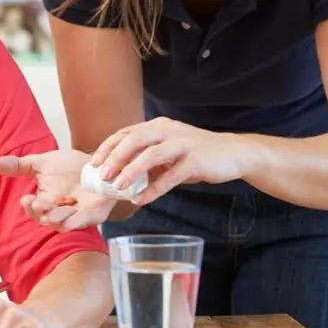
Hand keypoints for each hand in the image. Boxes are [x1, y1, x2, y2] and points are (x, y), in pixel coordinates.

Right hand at [0, 150, 116, 231]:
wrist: (96, 164)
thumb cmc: (68, 167)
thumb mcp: (41, 163)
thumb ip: (18, 166)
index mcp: (46, 202)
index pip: (36, 210)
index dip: (30, 207)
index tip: (25, 199)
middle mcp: (61, 211)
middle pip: (49, 219)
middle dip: (43, 213)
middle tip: (38, 204)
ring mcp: (79, 215)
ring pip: (66, 223)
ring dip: (58, 219)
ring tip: (52, 214)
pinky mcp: (96, 214)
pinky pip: (87, 221)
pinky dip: (79, 221)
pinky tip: (73, 218)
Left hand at [91, 117, 251, 204]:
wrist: (233, 154)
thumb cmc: (195, 154)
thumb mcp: (168, 152)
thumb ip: (147, 160)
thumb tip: (119, 176)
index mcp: (158, 126)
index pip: (126, 132)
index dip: (108, 147)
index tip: (93, 162)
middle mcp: (168, 131)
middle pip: (135, 139)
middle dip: (115, 156)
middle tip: (101, 174)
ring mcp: (182, 144)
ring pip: (151, 155)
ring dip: (131, 171)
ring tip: (117, 186)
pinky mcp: (195, 161)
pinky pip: (170, 177)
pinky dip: (153, 189)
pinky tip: (141, 200)